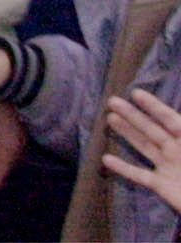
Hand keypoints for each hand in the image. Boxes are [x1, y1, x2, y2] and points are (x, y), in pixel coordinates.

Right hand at [104, 89, 180, 211]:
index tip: (135, 93)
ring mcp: (167, 168)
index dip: (154, 106)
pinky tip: (106, 159)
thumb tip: (180, 119)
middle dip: (133, 115)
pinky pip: (140, 175)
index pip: (170, 119)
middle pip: (152, 129)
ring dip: (127, 133)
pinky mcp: (161, 186)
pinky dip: (123, 168)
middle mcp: (176, 151)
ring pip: (144, 146)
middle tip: (112, 101)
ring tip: (110, 118)